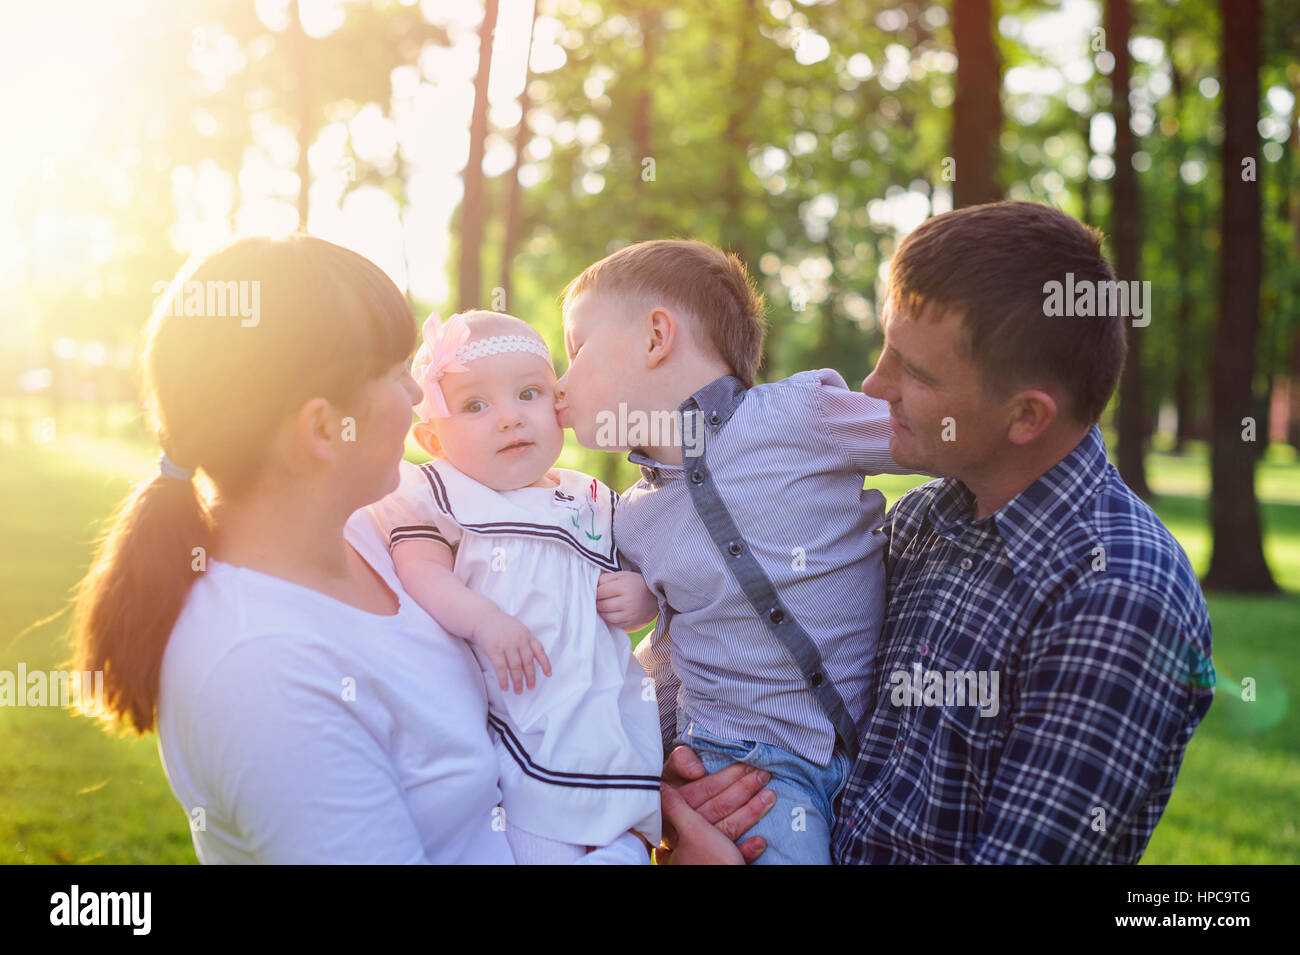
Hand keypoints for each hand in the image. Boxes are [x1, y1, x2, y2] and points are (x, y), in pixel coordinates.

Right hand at [470, 610, 551, 693]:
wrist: (482, 618)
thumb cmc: (500, 625)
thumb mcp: (518, 629)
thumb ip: (525, 641)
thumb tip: (531, 661)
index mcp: (526, 635)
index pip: (539, 650)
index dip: (545, 663)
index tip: (548, 674)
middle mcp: (519, 640)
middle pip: (527, 662)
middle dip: (530, 677)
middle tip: (530, 687)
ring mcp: (507, 645)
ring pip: (515, 667)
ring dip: (518, 681)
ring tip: (518, 691)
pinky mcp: (494, 649)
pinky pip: (501, 668)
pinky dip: (503, 679)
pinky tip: (505, 687)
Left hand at [596, 571, 658, 631]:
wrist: (655, 597)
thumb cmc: (635, 584)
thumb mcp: (622, 575)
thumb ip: (606, 578)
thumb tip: (592, 586)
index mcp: (625, 586)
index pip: (601, 591)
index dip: (595, 591)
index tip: (596, 591)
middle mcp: (628, 601)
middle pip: (602, 605)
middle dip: (597, 602)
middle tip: (598, 599)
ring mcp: (630, 614)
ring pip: (606, 616)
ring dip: (602, 611)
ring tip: (604, 605)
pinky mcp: (631, 622)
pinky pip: (614, 623)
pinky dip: (610, 618)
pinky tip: (611, 612)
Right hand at [657, 745, 773, 863]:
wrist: (669, 832)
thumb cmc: (669, 793)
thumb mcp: (669, 772)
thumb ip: (680, 762)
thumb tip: (697, 769)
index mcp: (672, 805)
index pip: (702, 790)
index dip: (725, 777)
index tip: (745, 765)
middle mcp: (682, 827)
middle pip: (717, 807)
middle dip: (743, 788)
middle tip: (764, 774)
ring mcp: (696, 846)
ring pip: (726, 828)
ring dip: (750, 812)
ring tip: (769, 796)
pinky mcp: (707, 859)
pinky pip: (729, 855)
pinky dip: (746, 848)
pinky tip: (760, 840)